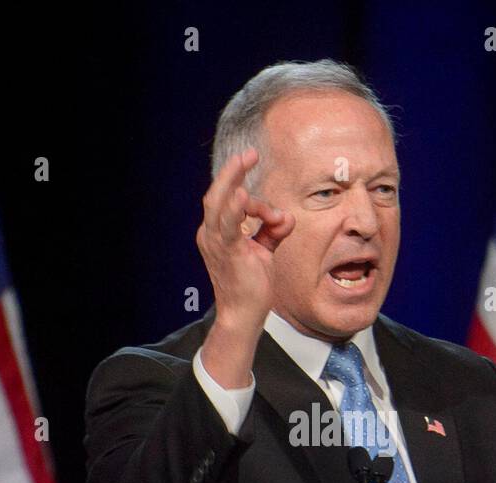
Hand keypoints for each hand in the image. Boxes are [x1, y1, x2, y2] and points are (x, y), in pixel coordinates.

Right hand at [194, 148, 294, 387]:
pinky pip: (229, 226)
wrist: (243, 315)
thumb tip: (285, 216)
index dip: (242, 187)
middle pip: (216, 194)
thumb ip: (272, 230)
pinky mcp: (228, 253)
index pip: (226, 200)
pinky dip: (235, 210)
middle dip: (231, 171)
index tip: (259, 181)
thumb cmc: (251, 285)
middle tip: (249, 154)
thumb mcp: (263, 251)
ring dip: (232, 180)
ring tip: (245, 161)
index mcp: (216, 233)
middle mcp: (210, 235)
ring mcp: (216, 243)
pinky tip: (243, 196)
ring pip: (219, 203)